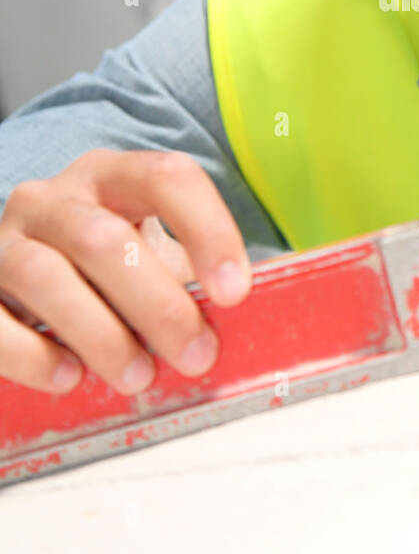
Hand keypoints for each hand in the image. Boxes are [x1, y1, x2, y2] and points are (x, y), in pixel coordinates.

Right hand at [0, 149, 250, 394]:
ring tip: (138, 375)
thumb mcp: (151, 255)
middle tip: (195, 354)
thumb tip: (258, 320)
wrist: (20, 274)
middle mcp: (52, 199)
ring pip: (46, 276)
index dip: (208, 230)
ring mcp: (4, 241)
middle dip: (157, 303)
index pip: (166, 178)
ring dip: (99, 332)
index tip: (236, 293)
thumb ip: (194, 277)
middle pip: (104, 238)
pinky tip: (68, 377)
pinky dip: (31, 354)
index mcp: (111, 176)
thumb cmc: (105, 270)